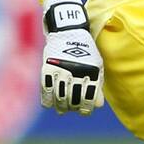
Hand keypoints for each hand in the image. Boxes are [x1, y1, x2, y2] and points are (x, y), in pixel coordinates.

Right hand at [40, 0, 103, 115]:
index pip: (88, 97)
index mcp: (90, 72)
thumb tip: (98, 105)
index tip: (84, 112)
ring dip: (60, 106)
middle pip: (72, 99)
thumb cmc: (86, 50)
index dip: (86, 108)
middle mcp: (75, 72)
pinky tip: (49, 104)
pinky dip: (47, 99)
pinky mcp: (47, 68)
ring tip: (62, 109)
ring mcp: (60, 71)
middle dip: (72, 107)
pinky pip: (45, 89)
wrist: (69, 31)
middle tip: (71, 109)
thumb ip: (97, 85)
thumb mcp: (96, 65)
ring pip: (59, 97)